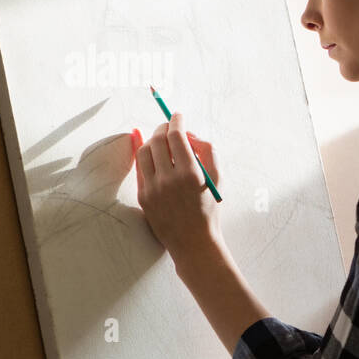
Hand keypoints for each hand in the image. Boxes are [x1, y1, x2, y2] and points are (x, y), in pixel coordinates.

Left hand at [131, 112, 223, 265]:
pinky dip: (147, 158)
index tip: (178, 116)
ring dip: (152, 141)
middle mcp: (169, 180)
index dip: (176, 122)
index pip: (176, 137)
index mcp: (190, 174)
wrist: (194, 242)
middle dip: (163, 128)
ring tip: (162, 143)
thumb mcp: (218, 180)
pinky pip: (140, 169)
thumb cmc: (209, 209)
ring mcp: (153, 189)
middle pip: (158, 141)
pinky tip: (153, 155)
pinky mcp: (143, 197)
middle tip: (169, 127)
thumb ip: (208, 152)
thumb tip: (191, 135)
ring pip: (144, 152)